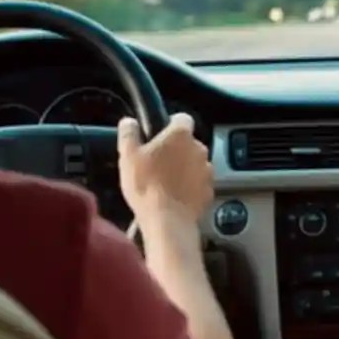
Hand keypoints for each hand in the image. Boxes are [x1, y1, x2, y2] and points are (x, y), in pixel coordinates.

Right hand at [117, 113, 213, 230]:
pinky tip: (176, 196)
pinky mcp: (210, 190)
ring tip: (166, 182)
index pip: (181, 118)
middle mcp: (199, 148)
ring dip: (184, 168)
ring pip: (195, 163)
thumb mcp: (128, 156)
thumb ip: (129, 134)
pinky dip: (191, 187)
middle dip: (176, 149)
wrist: (167, 220)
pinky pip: (199, 183)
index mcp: (181, 135)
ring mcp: (208, 170)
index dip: (170, 124)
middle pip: (188, 143)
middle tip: (157, 162)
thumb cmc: (146, 184)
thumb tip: (129, 122)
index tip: (159, 134)